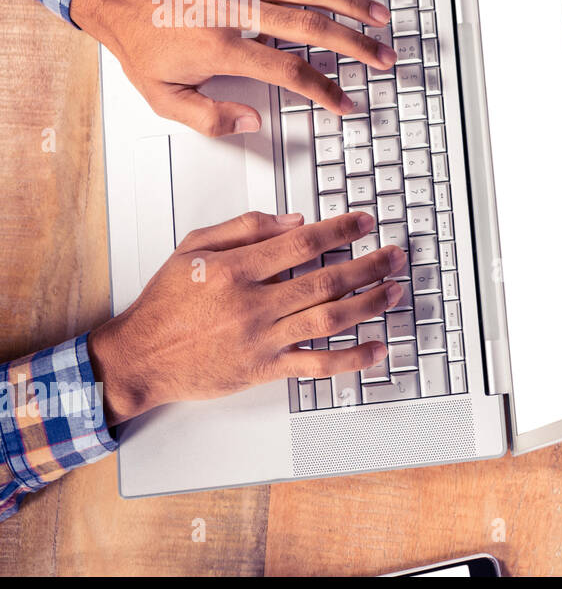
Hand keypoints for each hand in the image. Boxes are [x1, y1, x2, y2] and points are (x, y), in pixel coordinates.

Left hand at [70, 0, 396, 137]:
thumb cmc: (141, 43)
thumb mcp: (164, 97)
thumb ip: (210, 117)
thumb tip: (253, 121)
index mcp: (220, 46)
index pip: (287, 72)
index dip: (323, 90)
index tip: (345, 102)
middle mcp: (235, 9)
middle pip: (311, 27)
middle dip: (355, 45)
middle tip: (383, 59)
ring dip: (351, 3)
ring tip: (380, 17)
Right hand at [86, 210, 404, 425]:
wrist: (140, 357)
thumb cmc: (165, 303)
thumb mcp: (193, 248)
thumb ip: (244, 228)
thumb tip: (294, 220)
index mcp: (236, 269)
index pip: (303, 243)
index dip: (341, 230)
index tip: (364, 222)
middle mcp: (253, 304)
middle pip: (326, 281)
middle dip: (369, 265)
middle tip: (395, 255)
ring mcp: (262, 339)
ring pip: (330, 319)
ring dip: (369, 303)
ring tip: (395, 290)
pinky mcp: (265, 368)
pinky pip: (317, 364)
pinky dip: (352, 358)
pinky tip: (376, 349)